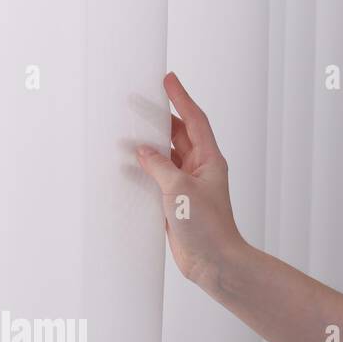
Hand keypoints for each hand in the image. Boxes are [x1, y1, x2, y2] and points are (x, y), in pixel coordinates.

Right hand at [136, 72, 246, 288]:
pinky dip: (145, 169)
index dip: (181, 99)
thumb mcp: (180, 190)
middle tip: (139, 101)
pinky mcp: (177, 202)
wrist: (214, 262)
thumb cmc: (208, 227)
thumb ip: (159, 166)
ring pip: (167, 156)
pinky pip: (159, 177)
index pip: (194, 121)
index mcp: (209, 160)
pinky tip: (128, 164)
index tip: (169, 79)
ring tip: (128, 129)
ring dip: (150, 144)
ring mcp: (189, 186)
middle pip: (179, 135)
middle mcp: (200, 169)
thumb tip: (142, 150)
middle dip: (161, 118)